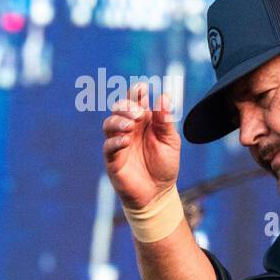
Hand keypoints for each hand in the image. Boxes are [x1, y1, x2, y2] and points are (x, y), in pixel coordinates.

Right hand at [103, 82, 180, 210]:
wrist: (159, 192)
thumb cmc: (164, 165)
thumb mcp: (170, 141)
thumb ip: (165, 120)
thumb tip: (163, 96)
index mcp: (143, 122)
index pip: (136, 101)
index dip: (136, 93)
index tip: (142, 87)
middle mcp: (129, 129)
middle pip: (119, 109)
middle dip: (126, 107)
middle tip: (138, 113)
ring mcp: (119, 143)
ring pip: (109, 125)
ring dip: (118, 121)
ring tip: (130, 125)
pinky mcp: (113, 160)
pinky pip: (109, 147)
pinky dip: (116, 141)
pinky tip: (126, 140)